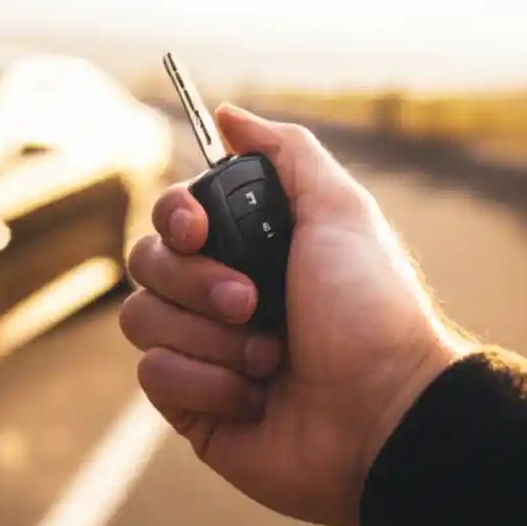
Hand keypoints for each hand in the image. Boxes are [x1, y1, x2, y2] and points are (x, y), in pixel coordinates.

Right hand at [120, 105, 474, 525]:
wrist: (385, 412)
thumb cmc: (371, 312)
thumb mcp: (341, 212)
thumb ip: (286, 154)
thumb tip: (228, 114)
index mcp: (247, 251)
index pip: (171, 218)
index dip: (173, 218)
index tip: (199, 231)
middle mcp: (216, 297)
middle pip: (146, 262)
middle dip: (198, 282)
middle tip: (253, 301)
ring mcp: (201, 352)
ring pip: (141, 319)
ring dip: (210, 338)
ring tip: (269, 358)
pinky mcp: (191, 406)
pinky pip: (153, 375)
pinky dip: (204, 383)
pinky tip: (253, 396)